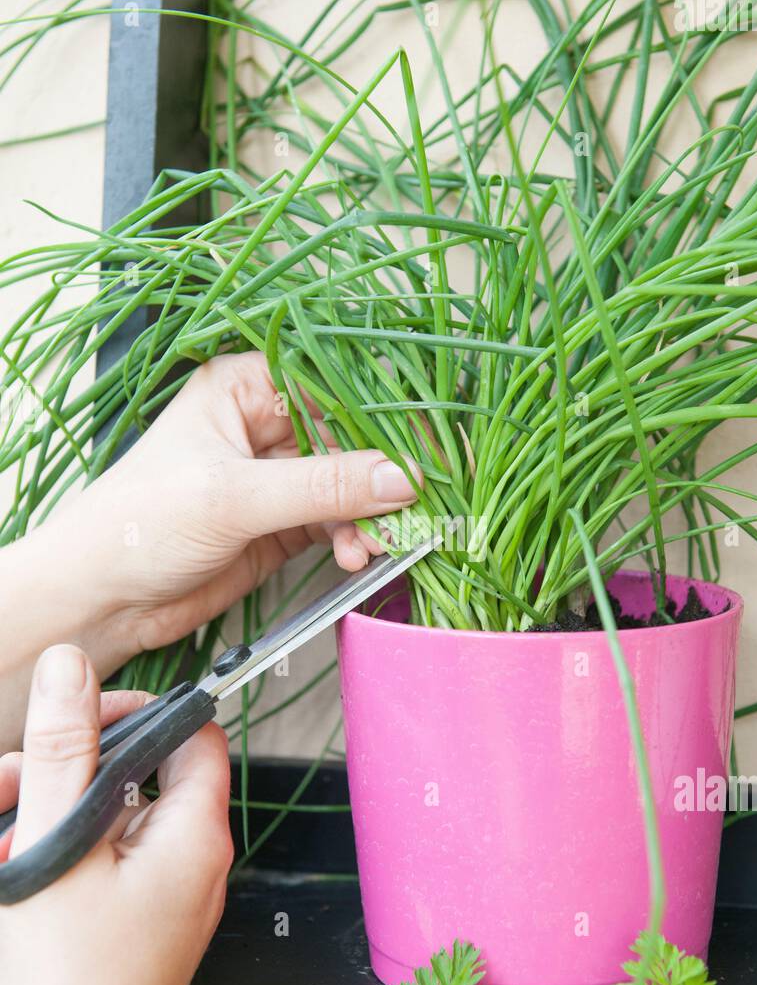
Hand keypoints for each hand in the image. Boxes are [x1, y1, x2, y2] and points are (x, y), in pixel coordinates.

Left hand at [0, 351, 420, 745]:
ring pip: (349, 485)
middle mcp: (262, 427)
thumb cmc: (137, 525)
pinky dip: (355, 539)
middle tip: (415, 502)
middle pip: (349, 437)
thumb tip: (401, 477)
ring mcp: (275, 479)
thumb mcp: (233, 497)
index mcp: (242, 388)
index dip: (381, 411)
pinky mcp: (281, 526)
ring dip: (370, 515)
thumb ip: (323, 487)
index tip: (426, 441)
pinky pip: (338, 523)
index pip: (331, 383)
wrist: (102, 601)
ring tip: (376, 542)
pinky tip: (357, 554)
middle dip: (382, 474)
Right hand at [0, 644, 232, 984]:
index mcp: (193, 835)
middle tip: (8, 784)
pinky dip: (54, 855)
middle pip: (136, 775)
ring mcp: (161, 897)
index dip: (134, 711)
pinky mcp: (131, 926)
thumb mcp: (55, 849)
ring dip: (47, 812)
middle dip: (65, 768)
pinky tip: (12, 868)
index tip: (74, 715)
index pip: (191, 733)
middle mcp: (189, 862)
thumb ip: (61, 752)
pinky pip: (96, 864)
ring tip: (0, 832)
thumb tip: (71, 671)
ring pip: (105, 820)